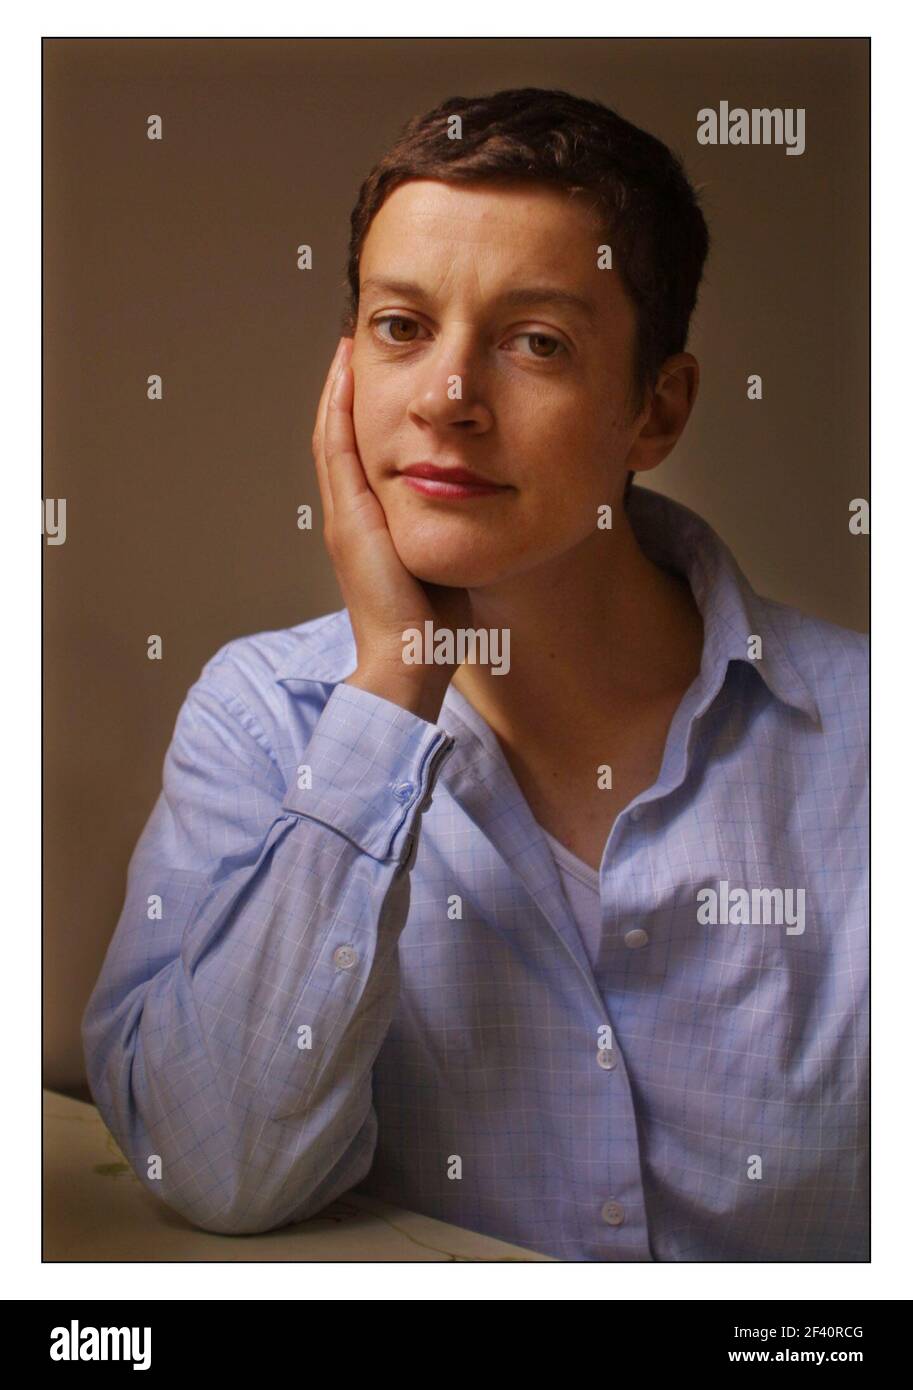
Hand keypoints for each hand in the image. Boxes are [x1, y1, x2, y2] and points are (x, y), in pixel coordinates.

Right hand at [311, 338, 470, 717]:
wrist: (410, 661)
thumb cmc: (435, 624)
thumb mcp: (445, 558)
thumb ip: (452, 526)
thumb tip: (484, 501)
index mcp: (368, 526)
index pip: (361, 454)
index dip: (366, 412)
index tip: (379, 372)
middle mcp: (348, 516)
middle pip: (340, 435)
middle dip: (348, 388)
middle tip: (357, 341)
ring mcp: (344, 516)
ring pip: (333, 435)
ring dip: (339, 387)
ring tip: (349, 343)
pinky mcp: (350, 519)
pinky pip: (338, 450)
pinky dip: (340, 409)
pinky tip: (347, 374)